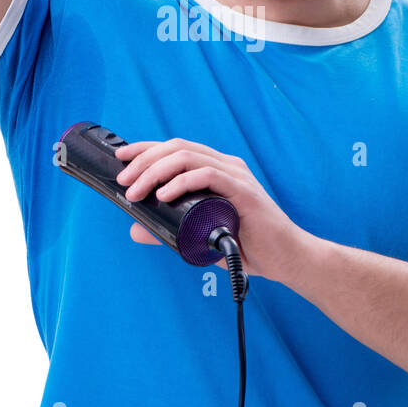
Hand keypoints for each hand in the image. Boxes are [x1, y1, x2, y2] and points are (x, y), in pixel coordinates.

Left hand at [113, 138, 311, 284]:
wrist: (286, 258)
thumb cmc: (246, 245)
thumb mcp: (198, 236)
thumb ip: (169, 231)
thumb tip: (135, 229)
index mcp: (215, 170)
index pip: (175, 149)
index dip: (145, 149)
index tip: (121, 158)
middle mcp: (224, 165)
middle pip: (176, 148)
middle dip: (144, 161)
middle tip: (124, 181)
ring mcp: (235, 175)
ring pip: (186, 157)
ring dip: (155, 171)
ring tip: (136, 192)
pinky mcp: (243, 190)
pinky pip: (207, 175)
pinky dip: (181, 182)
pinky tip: (164, 195)